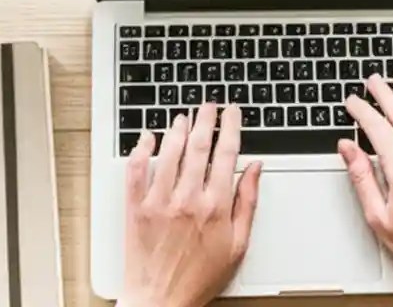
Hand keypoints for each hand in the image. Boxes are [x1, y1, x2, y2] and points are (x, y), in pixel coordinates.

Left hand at [120, 103, 263, 306]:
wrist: (160, 300)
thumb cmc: (200, 278)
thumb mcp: (238, 245)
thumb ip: (248, 203)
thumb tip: (255, 169)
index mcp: (215, 206)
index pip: (226, 154)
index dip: (231, 127)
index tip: (233, 113)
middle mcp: (186, 199)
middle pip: (198, 145)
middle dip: (205, 119)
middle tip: (208, 105)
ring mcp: (159, 201)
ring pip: (168, 151)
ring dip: (177, 129)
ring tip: (183, 117)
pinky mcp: (136, 207)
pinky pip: (136, 170)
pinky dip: (141, 149)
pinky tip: (148, 137)